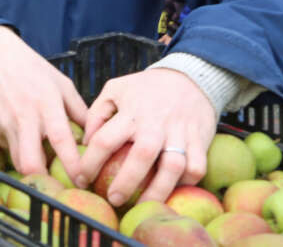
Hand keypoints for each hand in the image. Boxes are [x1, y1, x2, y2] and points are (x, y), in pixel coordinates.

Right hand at [0, 26, 87, 180]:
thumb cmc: (32, 68)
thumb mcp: (61, 83)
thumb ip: (78, 110)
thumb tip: (93, 136)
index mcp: (47, 104)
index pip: (61, 140)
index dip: (72, 164)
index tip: (83, 180)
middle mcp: (24, 117)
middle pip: (30, 163)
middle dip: (44, 180)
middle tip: (58, 184)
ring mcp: (4, 123)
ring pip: (17, 161)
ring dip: (32, 167)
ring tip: (44, 162)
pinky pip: (8, 147)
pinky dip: (19, 149)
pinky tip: (25, 139)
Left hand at [77, 68, 215, 206]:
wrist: (190, 77)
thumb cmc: (145, 88)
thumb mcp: (115, 90)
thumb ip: (97, 114)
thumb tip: (85, 143)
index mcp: (130, 113)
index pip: (105, 140)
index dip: (90, 163)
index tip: (81, 179)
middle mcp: (155, 124)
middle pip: (141, 156)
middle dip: (126, 182)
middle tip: (113, 199)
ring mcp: (180, 134)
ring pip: (173, 167)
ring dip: (158, 190)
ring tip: (142, 205)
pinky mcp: (201, 141)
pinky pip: (196, 168)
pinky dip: (187, 183)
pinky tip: (172, 191)